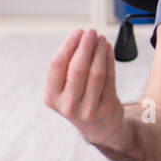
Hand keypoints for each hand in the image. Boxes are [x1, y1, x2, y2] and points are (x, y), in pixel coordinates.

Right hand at [44, 28, 125, 148]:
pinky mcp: (106, 108)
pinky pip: (109, 78)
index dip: (68, 46)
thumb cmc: (78, 100)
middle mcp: (67, 105)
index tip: (77, 32)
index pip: (57, 66)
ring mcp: (87, 109)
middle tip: (91, 32)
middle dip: (85, 46)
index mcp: (51, 97)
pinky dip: (109, 60)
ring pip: (96, 73)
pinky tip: (108, 49)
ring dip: (99, 51)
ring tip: (101, 38)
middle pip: (78, 69)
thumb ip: (68, 66)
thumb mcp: (64, 88)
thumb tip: (80, 37)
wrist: (99, 128)